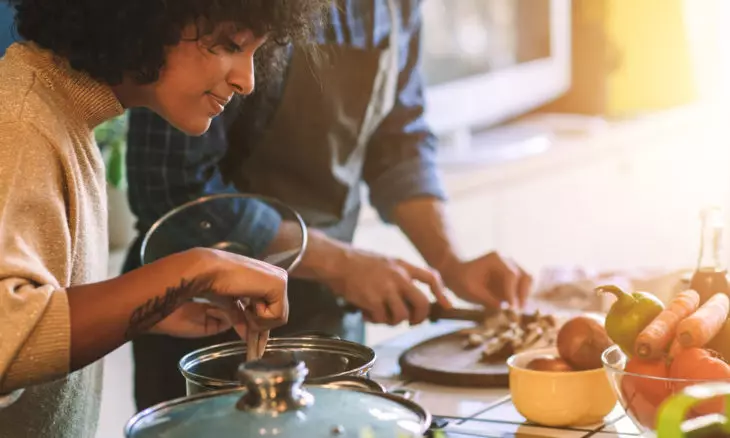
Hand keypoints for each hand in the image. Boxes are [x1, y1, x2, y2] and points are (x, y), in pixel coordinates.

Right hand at [148, 248, 288, 337]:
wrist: (208, 271)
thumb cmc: (214, 285)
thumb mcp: (231, 307)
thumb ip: (242, 320)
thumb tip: (248, 337)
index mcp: (265, 280)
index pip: (273, 310)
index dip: (261, 327)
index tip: (252, 339)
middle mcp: (276, 277)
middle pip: (277, 316)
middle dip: (259, 325)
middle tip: (245, 314)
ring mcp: (280, 280)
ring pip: (279, 317)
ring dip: (258, 320)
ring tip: (244, 307)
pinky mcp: (279, 285)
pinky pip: (277, 315)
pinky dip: (261, 317)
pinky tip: (249, 305)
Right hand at [324, 248, 451, 325]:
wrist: (337, 261)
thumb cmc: (358, 263)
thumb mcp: (386, 262)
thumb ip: (400, 276)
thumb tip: (411, 297)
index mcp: (402, 265)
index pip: (430, 277)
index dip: (441, 292)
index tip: (446, 305)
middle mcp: (398, 277)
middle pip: (422, 303)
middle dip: (419, 318)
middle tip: (411, 322)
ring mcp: (386, 289)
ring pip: (402, 316)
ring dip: (392, 320)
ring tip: (380, 314)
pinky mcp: (372, 300)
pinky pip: (381, 319)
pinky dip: (374, 320)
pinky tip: (366, 313)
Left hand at [440, 251, 531, 309]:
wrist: (457, 275)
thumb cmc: (460, 280)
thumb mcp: (470, 291)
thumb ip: (487, 299)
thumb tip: (504, 310)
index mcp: (496, 259)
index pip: (511, 275)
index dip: (512, 293)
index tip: (511, 308)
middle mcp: (507, 262)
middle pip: (525, 276)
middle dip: (523, 294)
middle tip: (518, 311)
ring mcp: (512, 269)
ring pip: (528, 281)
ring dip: (524, 297)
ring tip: (516, 311)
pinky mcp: (513, 280)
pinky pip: (524, 288)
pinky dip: (521, 299)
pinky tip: (513, 309)